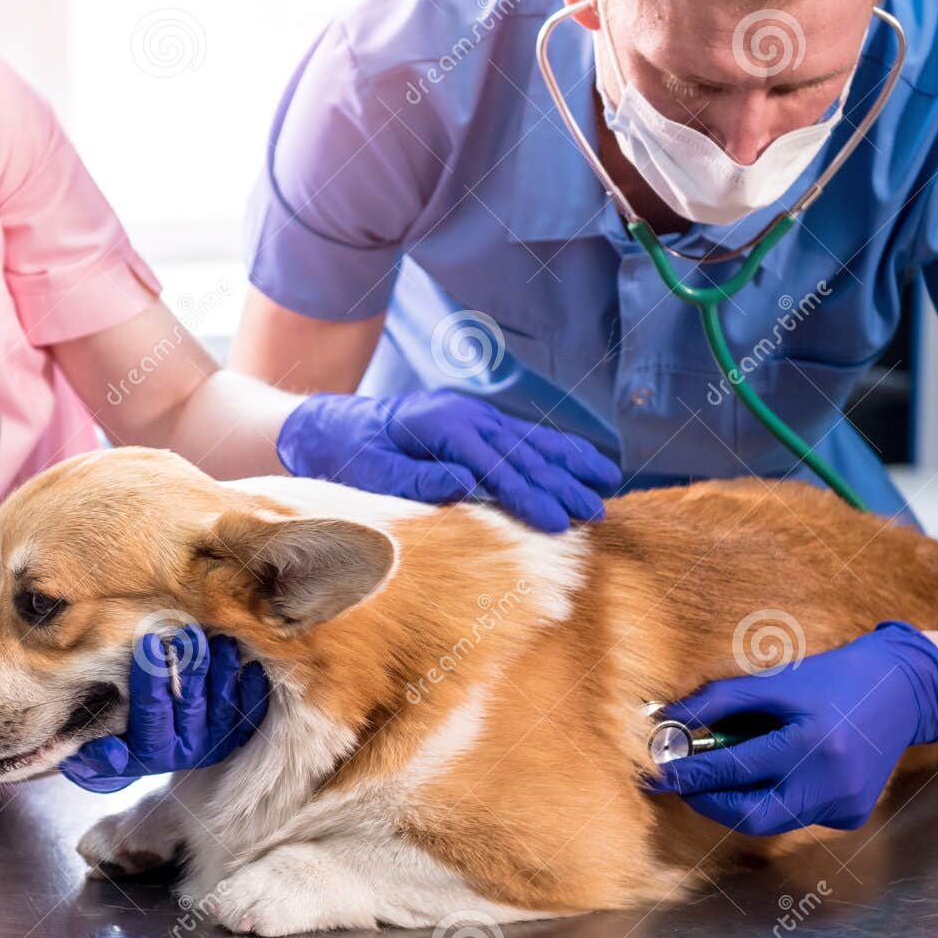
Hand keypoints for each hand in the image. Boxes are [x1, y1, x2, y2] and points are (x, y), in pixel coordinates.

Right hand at [61, 628, 269, 792]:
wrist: (142, 751)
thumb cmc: (116, 735)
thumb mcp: (98, 748)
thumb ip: (99, 752)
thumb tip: (108, 753)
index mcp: (150, 752)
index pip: (151, 710)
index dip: (151, 677)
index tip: (150, 642)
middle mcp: (186, 750)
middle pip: (191, 704)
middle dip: (191, 667)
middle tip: (190, 634)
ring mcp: (214, 742)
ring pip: (223, 707)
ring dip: (224, 674)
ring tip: (223, 642)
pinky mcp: (234, 734)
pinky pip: (248, 715)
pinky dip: (252, 692)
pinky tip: (252, 667)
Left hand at [277, 389, 621, 532]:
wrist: (331, 426)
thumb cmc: (348, 453)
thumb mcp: (370, 470)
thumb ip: (415, 477)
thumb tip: (464, 482)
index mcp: (443, 424)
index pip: (495, 465)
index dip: (527, 495)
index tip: (555, 523)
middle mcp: (466, 414)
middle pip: (523, 452)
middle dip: (561, 484)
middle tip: (594, 514)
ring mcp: (475, 415)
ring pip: (532, 441)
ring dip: (570, 465)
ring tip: (606, 486)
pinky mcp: (477, 423)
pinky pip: (525, 437)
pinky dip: (558, 450)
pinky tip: (585, 462)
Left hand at [647, 622, 937, 834]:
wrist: (902, 690)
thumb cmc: (832, 678)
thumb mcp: (774, 681)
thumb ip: (718, 702)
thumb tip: (667, 722)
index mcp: (814, 745)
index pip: (736, 769)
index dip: (690, 774)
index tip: (655, 773)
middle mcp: (834, 784)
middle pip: (752, 816)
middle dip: (708, 804)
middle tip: (680, 786)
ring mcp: (846, 806)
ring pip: (772, 820)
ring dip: (737, 802)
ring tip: (718, 775)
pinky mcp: (851, 815)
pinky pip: (796, 816)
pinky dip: (771, 800)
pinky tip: (771, 775)